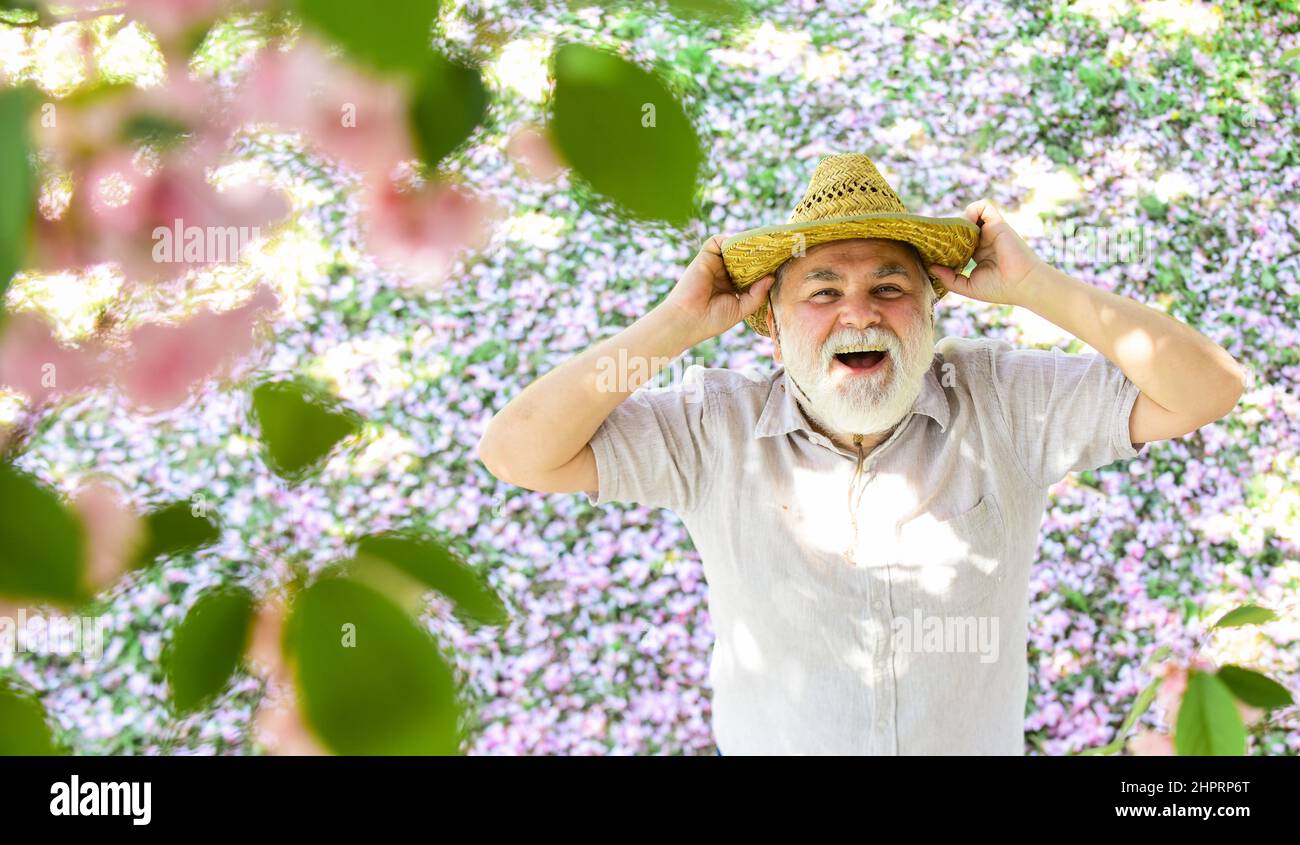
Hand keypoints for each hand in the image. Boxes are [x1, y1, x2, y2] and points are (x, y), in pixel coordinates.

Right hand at [658, 234, 774, 343]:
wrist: (687, 319)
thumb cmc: (711, 320)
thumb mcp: (741, 308)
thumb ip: (757, 294)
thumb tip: (771, 277)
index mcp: (732, 287)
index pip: (751, 272)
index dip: (763, 268)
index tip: (779, 264)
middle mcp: (723, 274)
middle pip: (744, 258)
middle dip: (758, 254)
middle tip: (777, 249)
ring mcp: (714, 265)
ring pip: (734, 248)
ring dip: (747, 245)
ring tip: (765, 244)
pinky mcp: (705, 257)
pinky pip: (719, 241)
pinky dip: (732, 240)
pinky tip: (746, 245)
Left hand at [927, 199, 1046, 306]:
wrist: (1022, 284)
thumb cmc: (999, 289)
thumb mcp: (968, 286)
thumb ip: (949, 278)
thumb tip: (931, 268)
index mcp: (978, 254)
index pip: (958, 242)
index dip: (946, 244)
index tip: (933, 250)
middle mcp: (984, 241)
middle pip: (961, 228)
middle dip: (948, 230)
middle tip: (935, 239)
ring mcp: (990, 231)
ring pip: (971, 214)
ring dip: (959, 219)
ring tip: (951, 233)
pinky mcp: (998, 224)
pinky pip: (983, 206)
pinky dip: (972, 210)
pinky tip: (964, 226)